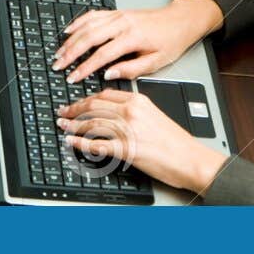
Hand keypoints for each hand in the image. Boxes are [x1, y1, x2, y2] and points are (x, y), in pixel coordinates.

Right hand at [51, 0, 223, 82]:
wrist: (180, 20)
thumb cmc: (171, 41)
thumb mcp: (157, 62)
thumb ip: (131, 69)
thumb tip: (108, 74)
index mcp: (133, 38)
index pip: (102, 55)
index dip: (85, 68)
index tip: (73, 77)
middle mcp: (122, 24)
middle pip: (89, 38)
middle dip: (70, 53)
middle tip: (58, 65)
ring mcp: (118, 15)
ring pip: (87, 25)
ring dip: (71, 39)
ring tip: (59, 52)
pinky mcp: (117, 12)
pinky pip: (93, 15)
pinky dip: (79, 22)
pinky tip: (69, 30)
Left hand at [57, 89, 227, 194]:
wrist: (190, 159)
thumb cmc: (177, 142)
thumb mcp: (155, 115)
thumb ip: (134, 110)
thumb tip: (114, 113)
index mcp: (138, 101)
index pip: (104, 95)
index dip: (85, 99)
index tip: (76, 103)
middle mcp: (131, 112)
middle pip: (94, 106)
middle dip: (74, 110)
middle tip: (63, 113)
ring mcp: (128, 130)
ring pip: (92, 124)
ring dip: (73, 126)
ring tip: (63, 126)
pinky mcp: (127, 149)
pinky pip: (97, 145)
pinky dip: (81, 144)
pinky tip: (71, 143)